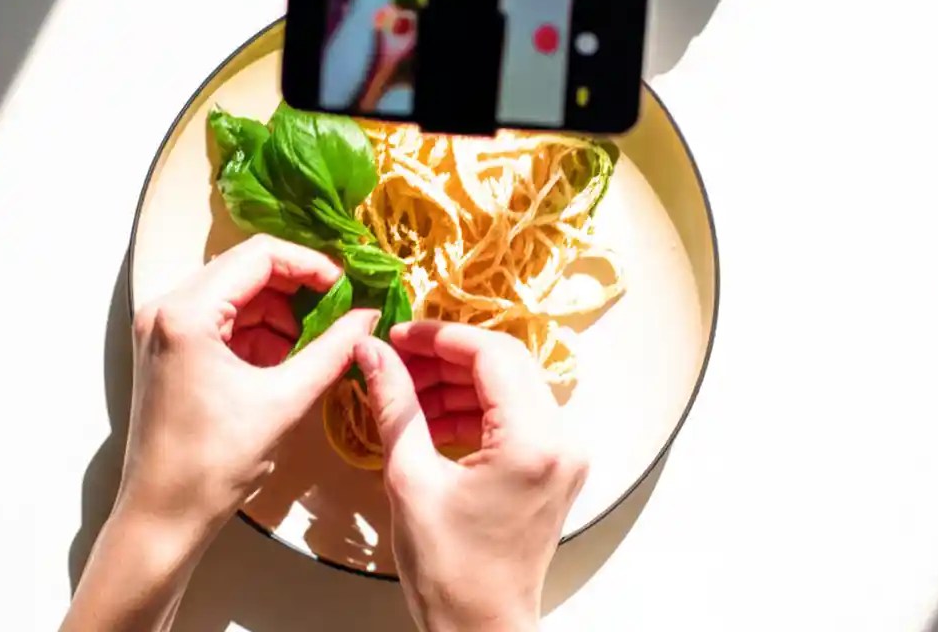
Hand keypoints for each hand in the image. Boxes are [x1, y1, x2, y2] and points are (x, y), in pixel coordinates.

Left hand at [121, 233, 378, 531]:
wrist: (162, 515)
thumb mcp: (284, 401)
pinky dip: (257, 333)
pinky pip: (221, 321)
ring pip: (234, 295)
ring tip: (316, 343)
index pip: (259, 256)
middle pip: (244, 269)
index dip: (310, 265)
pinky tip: (286, 359)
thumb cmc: (213, 464)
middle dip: (296, 288)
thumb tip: (368, 317)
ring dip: (278, 312)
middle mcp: (165, 309)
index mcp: (186, 314)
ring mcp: (162, 329)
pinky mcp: (167, 350)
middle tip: (338, 311)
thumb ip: (331, 351)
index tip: (346, 288)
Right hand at [356, 322, 588, 631]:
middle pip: (507, 364)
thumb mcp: (410, 476)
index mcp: (533, 442)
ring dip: (460, 381)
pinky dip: (477, 407)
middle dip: (448, 356)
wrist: (481, 628)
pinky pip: (518, 415)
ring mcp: (565, 455)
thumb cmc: (447, 568)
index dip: (440, 336)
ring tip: (408, 390)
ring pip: (513, 386)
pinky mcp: (556, 468)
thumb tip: (372, 350)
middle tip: (398, 360)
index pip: (492, 354)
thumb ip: (394, 403)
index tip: (398, 336)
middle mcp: (562, 441)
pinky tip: (434, 417)